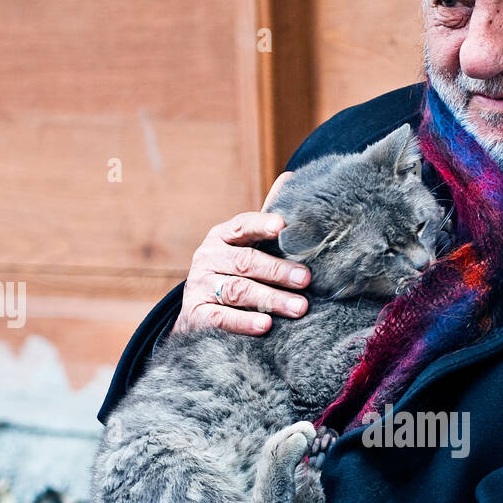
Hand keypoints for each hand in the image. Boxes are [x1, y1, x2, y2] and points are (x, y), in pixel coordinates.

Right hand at [173, 172, 309, 336]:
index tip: (282, 226)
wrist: (200, 316)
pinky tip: (265, 325)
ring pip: (237, 290)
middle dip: (278, 271)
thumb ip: (268, 220)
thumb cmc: (235, 274)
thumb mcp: (248, 247)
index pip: (242, 227)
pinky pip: (220, 317)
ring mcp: (199, 285)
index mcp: (223, 237)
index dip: (261, 225)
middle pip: (245, 262)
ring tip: (299, 308)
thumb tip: (291, 177)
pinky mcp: (196, 314)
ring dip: (270, 299)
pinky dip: (243, 322)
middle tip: (306, 280)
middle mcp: (208, 257)